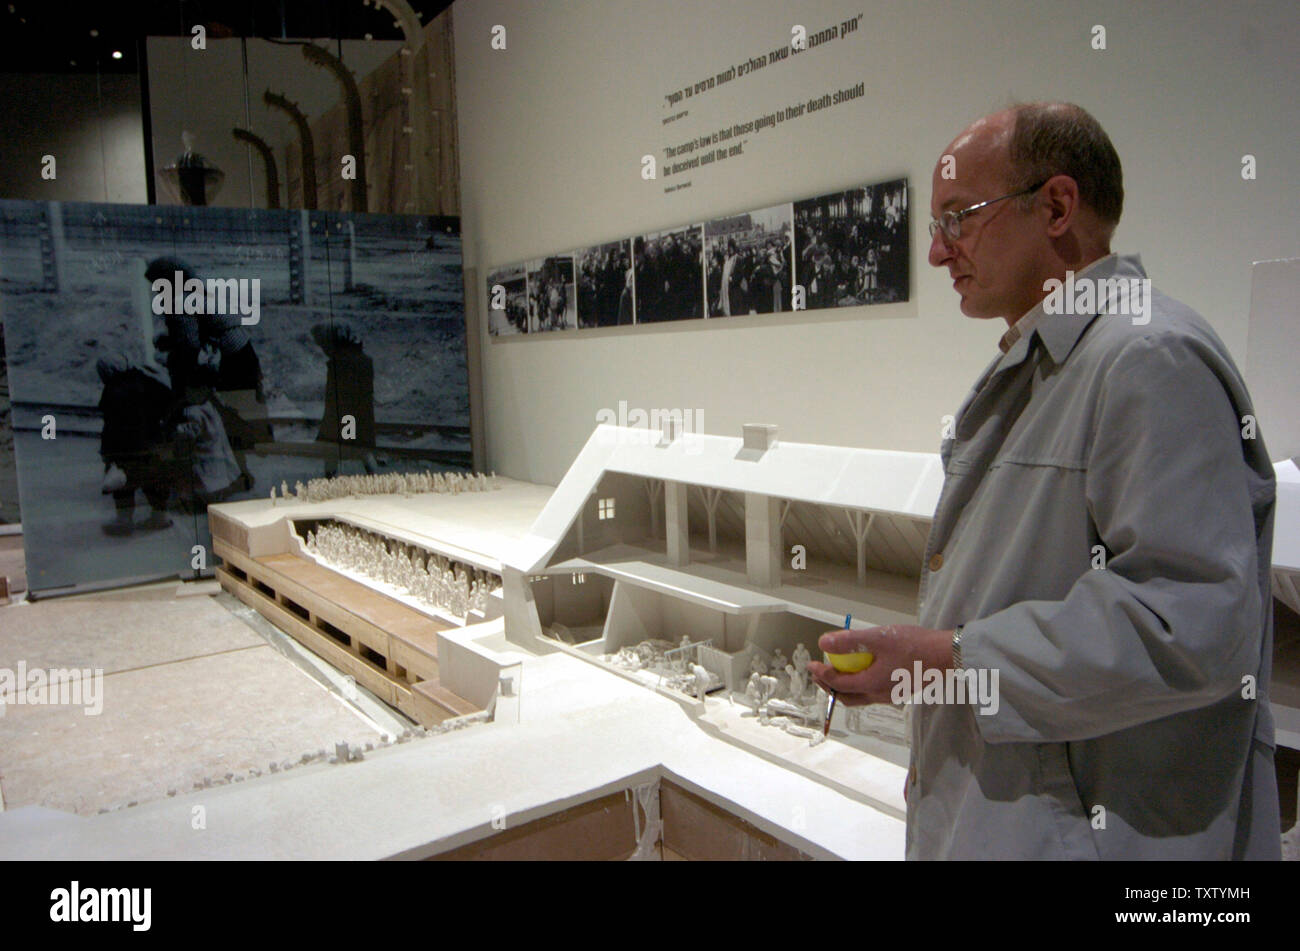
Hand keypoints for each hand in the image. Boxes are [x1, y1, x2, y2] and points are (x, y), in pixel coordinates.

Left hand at [806, 624, 955, 706]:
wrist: (946, 654)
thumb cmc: (914, 645)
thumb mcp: (878, 638)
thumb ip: (850, 641)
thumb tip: (823, 644)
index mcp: (871, 684)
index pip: (838, 684)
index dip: (822, 675)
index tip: (811, 665)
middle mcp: (880, 695)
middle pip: (847, 697)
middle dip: (829, 686)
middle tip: (818, 674)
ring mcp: (891, 695)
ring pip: (860, 697)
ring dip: (844, 687)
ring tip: (836, 673)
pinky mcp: (900, 690)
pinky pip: (872, 693)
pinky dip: (859, 685)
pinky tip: (863, 672)